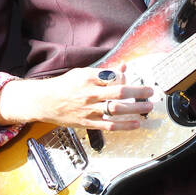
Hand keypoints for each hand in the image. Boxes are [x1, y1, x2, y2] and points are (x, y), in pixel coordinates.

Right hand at [0, 63, 152, 130]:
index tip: (138, 81)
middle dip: (138, 93)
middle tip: (151, 93)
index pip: (114, 77)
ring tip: (147, 107)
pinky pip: (110, 125)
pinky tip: (136, 124)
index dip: (128, 79)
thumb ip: (104, 72)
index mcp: (88, 78)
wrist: (44, 101)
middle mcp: (90, 94)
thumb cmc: (63, 86)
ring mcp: (89, 109)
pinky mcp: (88, 122)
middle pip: (120, 92)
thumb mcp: (82, 73)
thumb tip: (123, 68)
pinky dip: (125, 125)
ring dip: (135, 109)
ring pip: (117, 109)